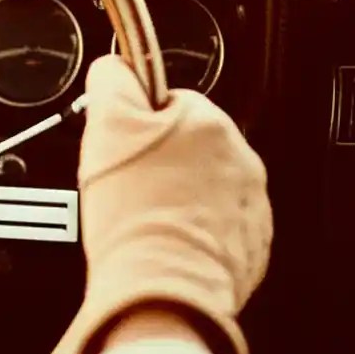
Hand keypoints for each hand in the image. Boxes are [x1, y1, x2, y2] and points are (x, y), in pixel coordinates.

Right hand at [74, 55, 271, 353]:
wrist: (159, 287)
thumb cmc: (133, 214)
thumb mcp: (105, 128)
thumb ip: (111, 82)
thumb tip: (114, 66)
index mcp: (207, 121)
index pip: (166, 101)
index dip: (133, 124)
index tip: (117, 148)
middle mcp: (240, 157)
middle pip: (185, 144)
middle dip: (155, 161)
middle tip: (124, 186)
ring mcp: (249, 203)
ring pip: (201, 185)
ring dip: (173, 195)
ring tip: (140, 217)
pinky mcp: (248, 244)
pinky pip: (214, 224)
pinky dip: (189, 229)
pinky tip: (161, 239)